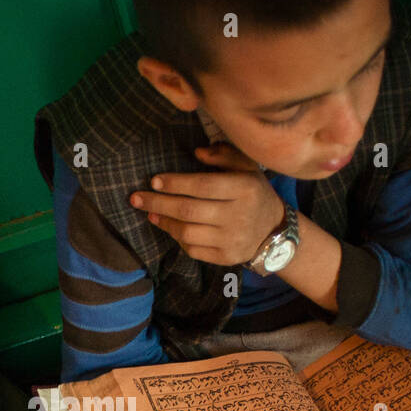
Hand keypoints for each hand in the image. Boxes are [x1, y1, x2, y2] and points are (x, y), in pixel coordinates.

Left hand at [130, 142, 285, 265]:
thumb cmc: (254, 194)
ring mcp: (232, 240)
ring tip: (150, 213)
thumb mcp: (247, 168)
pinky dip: (177, 238)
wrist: (273, 231)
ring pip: (187, 232)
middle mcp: (238, 216)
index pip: (202, 186)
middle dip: (158, 203)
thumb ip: (224, 155)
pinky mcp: (226, 258)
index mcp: (244, 189)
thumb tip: (196, 152)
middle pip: (189, 210)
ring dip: (164, 222)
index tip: (154, 180)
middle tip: (136, 198)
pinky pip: (193, 249)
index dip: (175, 183)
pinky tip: (169, 227)